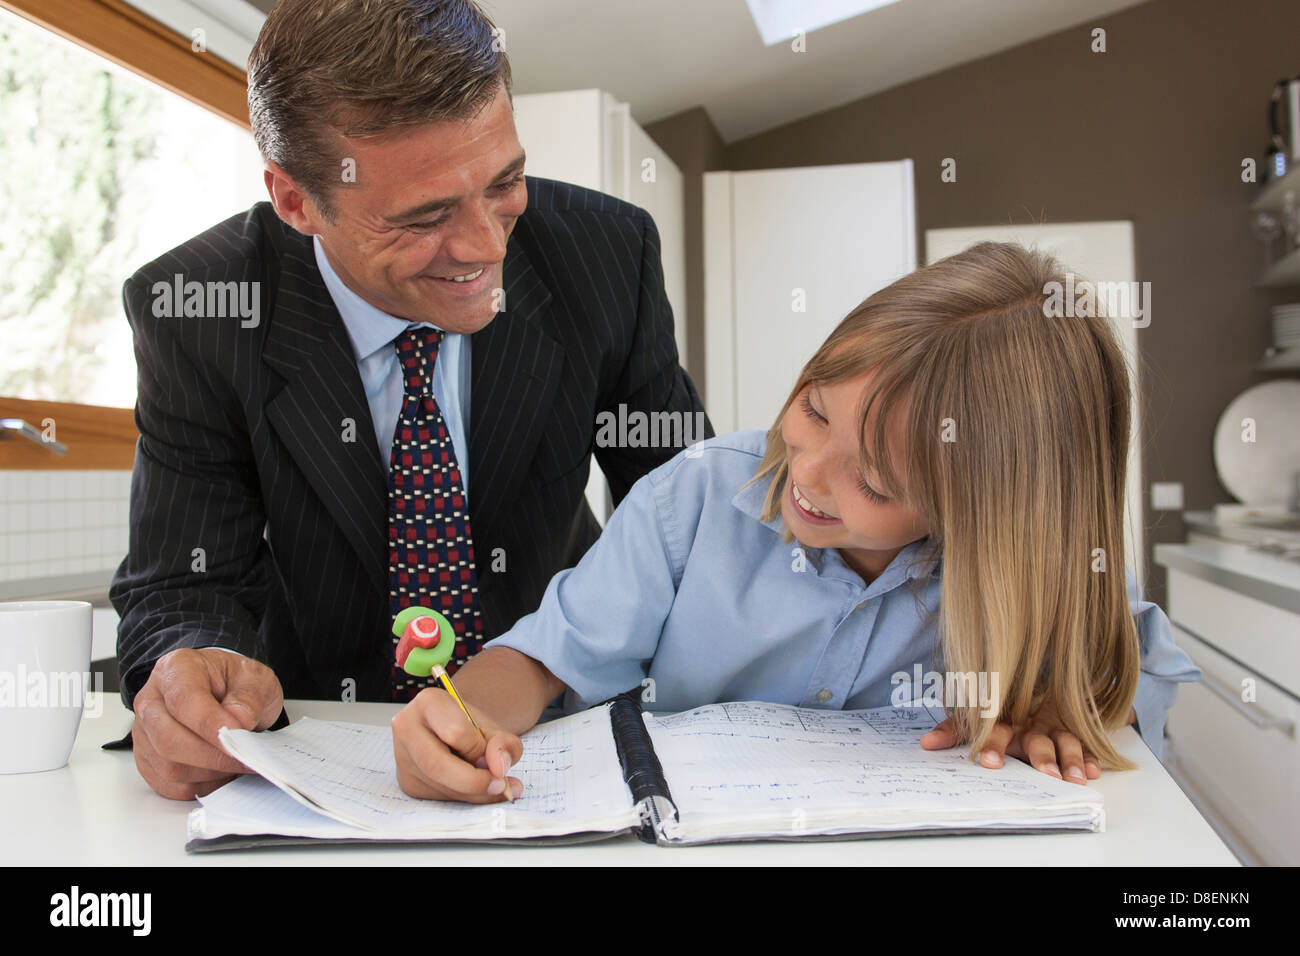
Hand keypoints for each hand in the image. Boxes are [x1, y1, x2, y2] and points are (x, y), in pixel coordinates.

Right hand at [131, 647, 283, 799]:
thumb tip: (238, 726)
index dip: (210, 725)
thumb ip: (248, 699)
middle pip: (168, 740)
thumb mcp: (254, 678)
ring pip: (169, 768)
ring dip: (210, 773)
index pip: (184, 701)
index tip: (238, 740)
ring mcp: (145, 734)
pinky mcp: (149, 761)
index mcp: (177, 669)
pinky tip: (223, 772)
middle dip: (213, 757)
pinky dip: (202, 785)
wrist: (225, 690)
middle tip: (246, 759)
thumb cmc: (235, 682)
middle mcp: (151, 701)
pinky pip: (172, 786)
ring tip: (238, 762)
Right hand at [392, 687, 522, 802]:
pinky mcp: (407, 781)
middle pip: (437, 765)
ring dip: (473, 794)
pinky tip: (476, 791)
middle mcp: (408, 728)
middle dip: (474, 782)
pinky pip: (437, 798)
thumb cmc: (471, 726)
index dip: (478, 750)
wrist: (453, 730)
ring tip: (496, 788)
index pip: (455, 732)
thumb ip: (503, 744)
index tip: (493, 756)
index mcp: (429, 703)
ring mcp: (403, 757)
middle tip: (500, 786)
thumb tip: (498, 767)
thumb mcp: (493, 728)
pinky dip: (463, 798)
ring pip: (438, 786)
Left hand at [920, 699, 1134, 784]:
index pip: (995, 730)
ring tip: (1075, 779)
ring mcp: (1054, 726)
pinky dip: (1091, 757)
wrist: (1035, 683)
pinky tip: (1094, 771)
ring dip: (1071, 758)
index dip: (990, 745)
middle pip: (1035, 739)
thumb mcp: (975, 716)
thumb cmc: (998, 709)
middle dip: (1041, 757)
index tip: (986, 763)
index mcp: (1004, 718)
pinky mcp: (1075, 731)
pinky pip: (1085, 744)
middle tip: (1047, 776)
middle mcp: (1030, 722)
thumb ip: (951, 730)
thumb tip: (924, 744)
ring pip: (1065, 741)